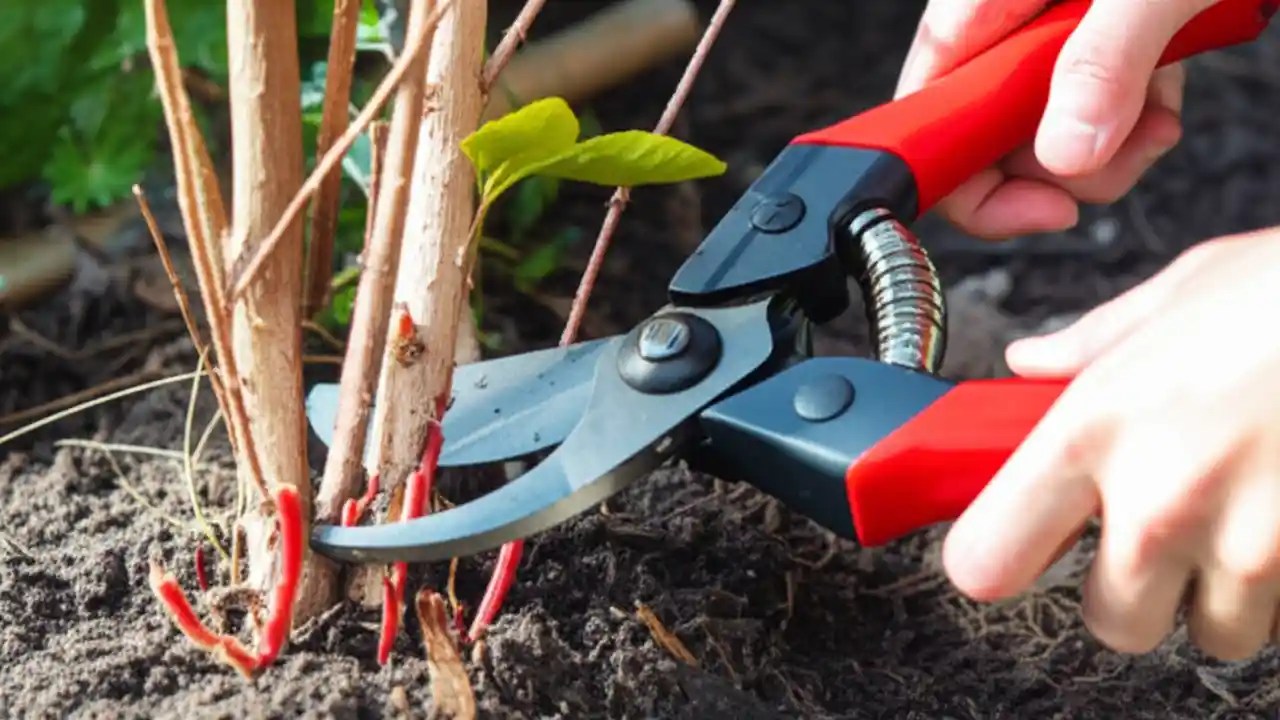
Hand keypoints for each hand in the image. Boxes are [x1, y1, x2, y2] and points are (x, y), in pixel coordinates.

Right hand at [894, 0, 1222, 238]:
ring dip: (1106, 154)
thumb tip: (1067, 154)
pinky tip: (1160, 108)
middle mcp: (1006, 22)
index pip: (930, 112)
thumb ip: (1104, 63)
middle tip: (1110, 161)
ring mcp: (1051, 33)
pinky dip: (1130, 129)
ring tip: (1154, 125)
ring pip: (1045, 136)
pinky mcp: (1096, 39)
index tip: (1033, 207)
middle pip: (988, 138)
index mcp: (984, 1)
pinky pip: (1093, 111)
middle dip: (1055, 172)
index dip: (966, 178)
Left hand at [943, 228, 1279, 659]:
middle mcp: (1158, 500)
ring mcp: (1246, 546)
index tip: (1012, 545)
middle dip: (1129, 589)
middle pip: (1108, 621)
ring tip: (1241, 514)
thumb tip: (1031, 363)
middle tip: (1155, 530)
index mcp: (1093, 429)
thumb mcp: (1177, 294)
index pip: (986, 557)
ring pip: (1207, 631)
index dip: (995, 559)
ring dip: (1218, 592)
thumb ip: (1089, 345)